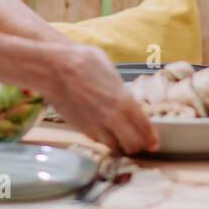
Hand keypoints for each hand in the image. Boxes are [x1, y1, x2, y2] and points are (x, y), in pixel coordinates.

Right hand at [41, 44, 159, 155]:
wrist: (53, 68)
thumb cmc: (82, 61)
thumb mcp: (109, 69)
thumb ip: (120, 88)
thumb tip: (124, 96)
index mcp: (123, 101)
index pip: (144, 128)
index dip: (152, 138)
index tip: (154, 143)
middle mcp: (112, 117)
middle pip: (132, 145)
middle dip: (138, 145)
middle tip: (140, 142)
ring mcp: (95, 125)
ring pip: (114, 147)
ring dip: (120, 144)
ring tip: (122, 138)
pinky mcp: (81, 128)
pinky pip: (98, 141)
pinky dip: (104, 140)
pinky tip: (105, 131)